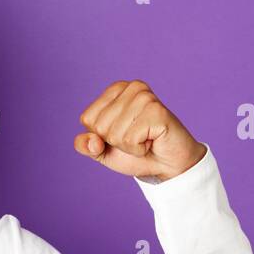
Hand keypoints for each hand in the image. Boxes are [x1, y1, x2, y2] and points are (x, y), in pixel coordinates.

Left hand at [74, 80, 205, 181]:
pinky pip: (130, 139)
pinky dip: (138, 149)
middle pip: (100, 126)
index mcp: (115, 90)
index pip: (87, 119)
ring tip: (145, 139)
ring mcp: (145, 97)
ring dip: (128, 146)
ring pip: (114, 133)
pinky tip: (152, 142)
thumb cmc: (136, 154)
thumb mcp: (103, 151)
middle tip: (136, 139)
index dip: (101, 136)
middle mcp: (132, 88)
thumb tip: (91, 142)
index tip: (122, 135)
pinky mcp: (157, 111)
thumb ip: (86, 145)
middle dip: (115, 142)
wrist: (167, 166)